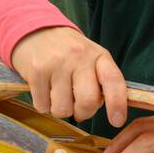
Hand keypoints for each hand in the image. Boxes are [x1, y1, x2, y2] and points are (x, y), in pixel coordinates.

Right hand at [11, 27, 127, 126]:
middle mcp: (78, 57)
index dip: (118, 103)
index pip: (113, 80)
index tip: (117, 121)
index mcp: (98, 55)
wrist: (36, 31)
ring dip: (61, 110)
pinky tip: (45, 90)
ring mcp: (56, 64)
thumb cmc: (69, 51)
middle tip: (78, 109)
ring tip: (58, 94)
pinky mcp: (36, 72)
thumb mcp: (91, 57)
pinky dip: (44, 105)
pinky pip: (43, 106)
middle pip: (87, 101)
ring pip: (63, 109)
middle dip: (84, 113)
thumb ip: (100, 80)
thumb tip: (103, 109)